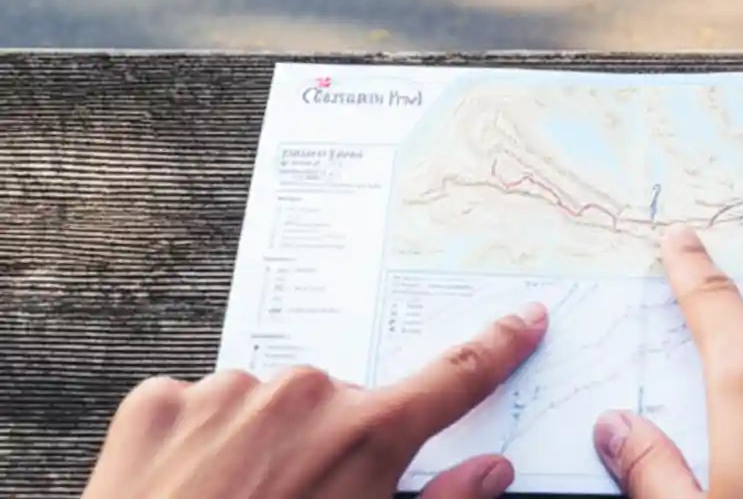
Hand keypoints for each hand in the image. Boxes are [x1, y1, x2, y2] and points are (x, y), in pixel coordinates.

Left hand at [84, 303, 547, 498]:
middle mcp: (302, 395)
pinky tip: (192, 487)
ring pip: (270, 403)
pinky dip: (204, 440)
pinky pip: (202, 405)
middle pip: (345, 403)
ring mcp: (227, 391)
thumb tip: (492, 471)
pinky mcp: (161, 400)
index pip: (454, 378)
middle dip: (335, 441)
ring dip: (266, 440)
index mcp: (364, 437)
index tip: (523, 320)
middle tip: (306, 498)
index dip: (497, 346)